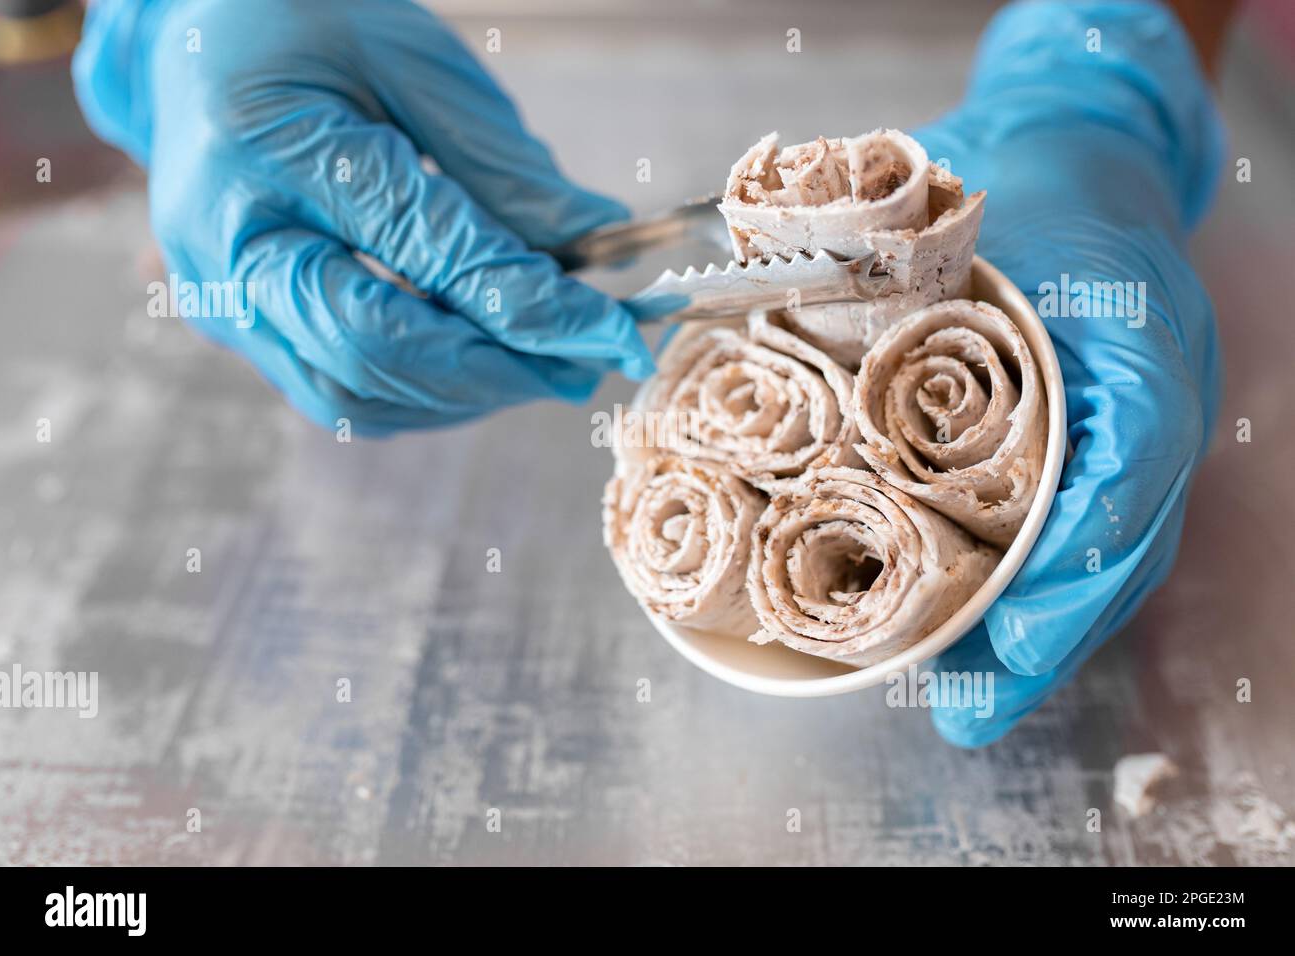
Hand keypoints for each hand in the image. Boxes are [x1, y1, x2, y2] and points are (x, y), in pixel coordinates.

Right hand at [72, 0, 652, 432]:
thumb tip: (597, 241)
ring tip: (542, 366)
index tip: (615, 337)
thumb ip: (500, 164)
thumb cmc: (302, 28)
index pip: (425, 251)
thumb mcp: (412, 61)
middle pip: (375, 350)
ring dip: (464, 395)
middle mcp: (228, 238)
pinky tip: (479, 367)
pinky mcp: (236, 328)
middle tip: (585, 368)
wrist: (192, 46)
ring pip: (355, 393)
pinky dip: (421, 394)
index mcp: (269, 143)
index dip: (533, 307)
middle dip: (498, 372)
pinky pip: (337, 392)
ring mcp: (220, 295)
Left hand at [915, 0, 1224, 744]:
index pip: (1129, 445)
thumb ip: (869, 265)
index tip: (1014, 630)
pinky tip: (996, 640)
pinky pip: (1103, 531)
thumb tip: (718, 341)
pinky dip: (1051, 594)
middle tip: (971, 708)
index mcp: (1122, 316)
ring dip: (1048, 633)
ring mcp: (1149, 419)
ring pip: (1121, 550)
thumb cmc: (1011, 175)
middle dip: (1050, 630)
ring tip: (973, 700)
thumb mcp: (946, 200)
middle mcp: (1150, 384)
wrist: (1082, 147)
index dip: (1076, 549)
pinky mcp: (1122, 439)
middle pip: (1130, 531)